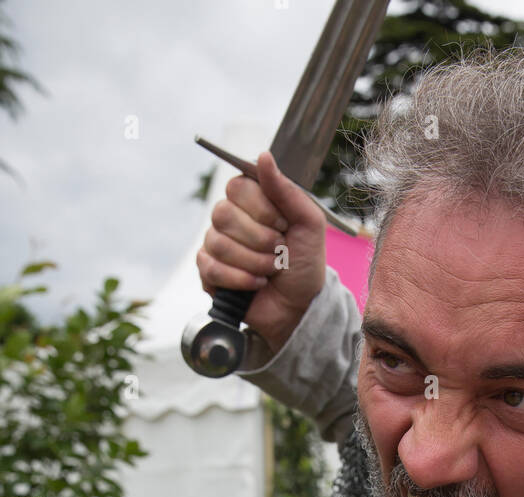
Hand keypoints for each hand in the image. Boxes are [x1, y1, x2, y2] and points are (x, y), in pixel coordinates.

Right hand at [196, 151, 326, 354]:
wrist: (300, 306)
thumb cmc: (305, 263)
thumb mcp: (308, 223)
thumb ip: (287, 190)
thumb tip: (263, 156)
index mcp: (251, 200)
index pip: (237, 186)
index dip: (261, 208)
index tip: (283, 225)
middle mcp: (229, 218)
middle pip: (224, 213)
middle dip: (260, 238)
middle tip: (279, 250)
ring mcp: (215, 244)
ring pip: (219, 243)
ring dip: (254, 261)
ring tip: (271, 270)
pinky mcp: (208, 271)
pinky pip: (211, 267)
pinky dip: (240, 279)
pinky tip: (257, 284)